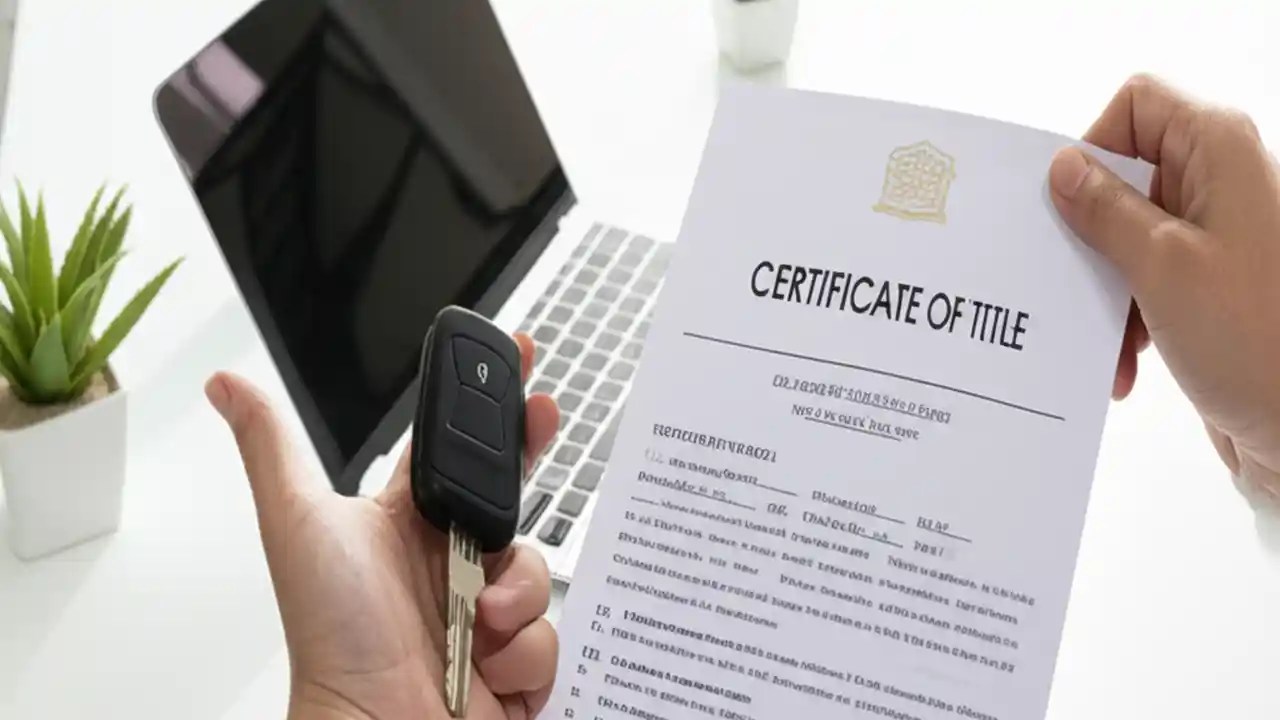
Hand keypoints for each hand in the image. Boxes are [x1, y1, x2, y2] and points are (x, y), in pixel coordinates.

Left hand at [204, 334, 560, 719]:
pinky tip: (486, 661)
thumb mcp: (299, 520)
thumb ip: (274, 445)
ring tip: (477, 619)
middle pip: (513, 501)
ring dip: (516, 594)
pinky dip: (524, 650)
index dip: (494, 407)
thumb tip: (227, 386)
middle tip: (534, 438)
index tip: (521, 356)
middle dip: (533, 472)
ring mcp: (485, 612)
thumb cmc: (330, 633)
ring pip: (538, 571)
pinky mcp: (513, 659)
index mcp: (408, 522)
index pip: (460, 449)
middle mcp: (451, 562)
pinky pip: (549, 634)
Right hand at [1047, 74, 1279, 505]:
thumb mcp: (1161, 265)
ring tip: (1110, 342)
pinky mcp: (1206, 283)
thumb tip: (1063, 167)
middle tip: (1071, 278)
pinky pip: (1142, 279)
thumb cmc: (1256, 340)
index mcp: (1219, 152)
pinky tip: (1126, 365)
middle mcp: (1219, 183)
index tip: (1072, 206)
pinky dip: (1126, 317)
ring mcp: (1214, 235)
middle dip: (1089, 235)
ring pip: (1124, 234)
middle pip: (1123, 175)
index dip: (1096, 147)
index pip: (1136, 105)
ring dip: (1104, 289)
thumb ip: (1105, 209)